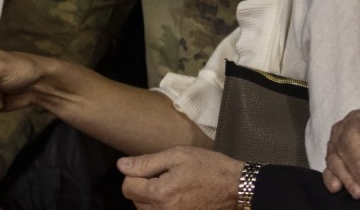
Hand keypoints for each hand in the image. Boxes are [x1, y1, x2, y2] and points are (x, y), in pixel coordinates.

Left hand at [118, 147, 242, 209]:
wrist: (237, 188)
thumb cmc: (209, 168)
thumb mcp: (177, 156)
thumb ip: (146, 163)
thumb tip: (122, 166)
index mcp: (161, 194)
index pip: (127, 187)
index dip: (134, 174)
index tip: (149, 168)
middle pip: (135, 201)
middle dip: (142, 187)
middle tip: (162, 175)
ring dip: (151, 199)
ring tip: (170, 186)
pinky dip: (163, 207)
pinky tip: (176, 197)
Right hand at [323, 109, 359, 197]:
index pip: (352, 133)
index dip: (356, 152)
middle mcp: (343, 129)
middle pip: (341, 148)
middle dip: (352, 170)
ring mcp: (337, 144)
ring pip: (334, 160)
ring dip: (344, 177)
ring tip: (358, 193)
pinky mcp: (336, 159)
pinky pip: (329, 168)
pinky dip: (331, 178)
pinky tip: (335, 188)